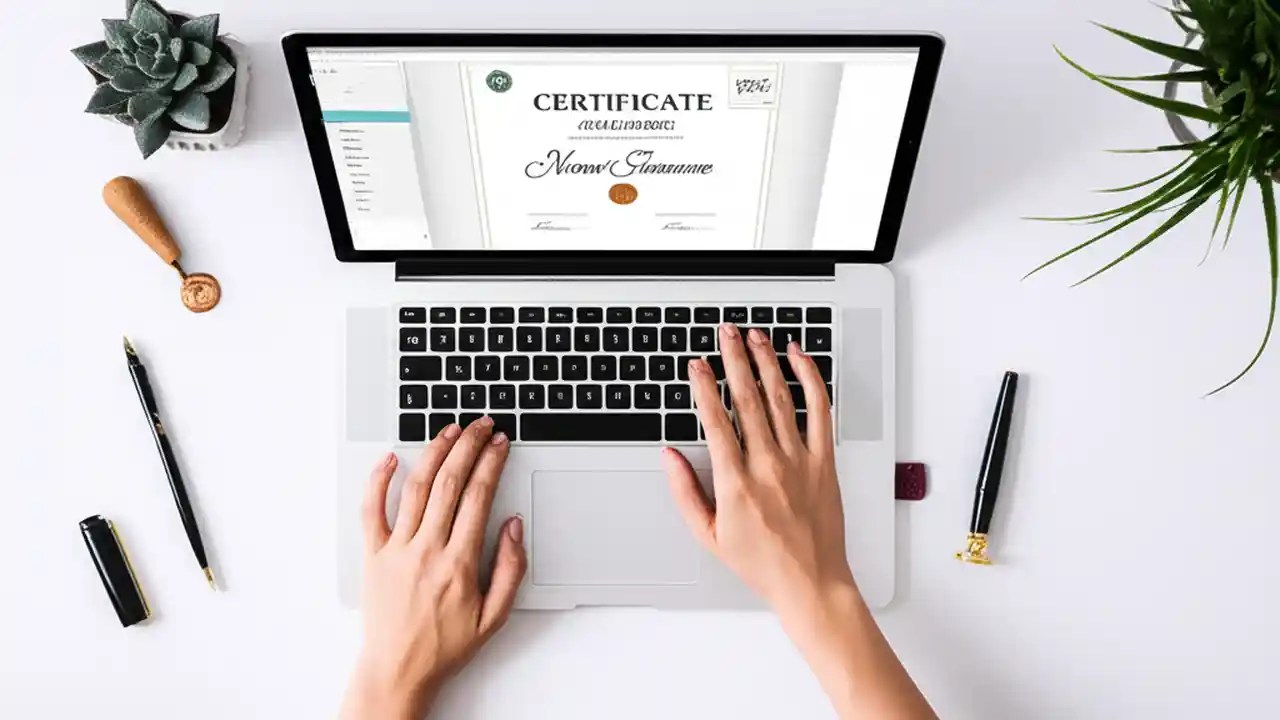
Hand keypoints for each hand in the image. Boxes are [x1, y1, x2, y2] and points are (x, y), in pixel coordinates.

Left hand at [341, 417, 525, 719]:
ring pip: (416, 488)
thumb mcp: (495, 616)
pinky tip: (390, 457)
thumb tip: (512, 525)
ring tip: (449, 431)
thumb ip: (510, 568)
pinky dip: (378, 480)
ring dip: (434, 453)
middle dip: (468, 446)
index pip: (479, 497)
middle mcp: (427, 550)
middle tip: (480, 426)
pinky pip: (371, 510)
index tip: (500, 443)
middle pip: (450, 483)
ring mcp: (397, 550)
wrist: (397, 670)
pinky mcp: (373, 555)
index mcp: (459, 563)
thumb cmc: (444, 647)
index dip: (492, 463)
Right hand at [662, 324, 851, 618]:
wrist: (810, 581)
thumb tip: (669, 456)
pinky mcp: (824, 461)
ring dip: (766, 361)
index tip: (697, 365)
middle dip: (734, 360)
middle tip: (726, 333)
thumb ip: (685, 492)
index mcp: (736, 483)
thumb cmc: (761, 563)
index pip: (716, 421)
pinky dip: (810, 380)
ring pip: (781, 398)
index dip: (704, 387)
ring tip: (756, 336)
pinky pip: (820, 411)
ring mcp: (799, 460)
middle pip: (748, 399)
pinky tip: (800, 359)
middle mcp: (768, 465)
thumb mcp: (708, 535)